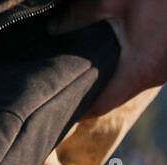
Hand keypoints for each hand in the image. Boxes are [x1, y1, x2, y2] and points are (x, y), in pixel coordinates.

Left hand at [52, 0, 166, 115]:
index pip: (101, 106)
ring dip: (114, 77)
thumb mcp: (114, 1)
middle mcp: (155, 76)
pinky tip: (119, 52)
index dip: (79, 110)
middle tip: (69, 84)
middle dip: (94, 91)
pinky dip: (131, 65)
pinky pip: (147, 68)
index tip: (61, 107)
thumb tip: (52, 28)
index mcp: (138, 72)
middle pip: (117, 95)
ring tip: (90, 68)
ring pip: (134, 82)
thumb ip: (79, 16)